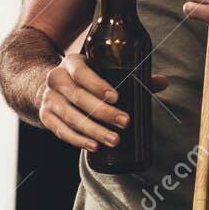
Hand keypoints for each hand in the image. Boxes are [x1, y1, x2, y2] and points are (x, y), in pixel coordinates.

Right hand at [37, 52, 167, 152]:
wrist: (49, 86)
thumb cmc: (85, 78)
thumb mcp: (101, 70)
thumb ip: (131, 76)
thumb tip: (162, 82)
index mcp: (72, 63)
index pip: (81, 73)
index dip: (98, 85)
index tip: (117, 97)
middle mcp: (56, 79)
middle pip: (78, 97)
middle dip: (103, 112)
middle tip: (124, 122)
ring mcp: (49, 99)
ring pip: (70, 117)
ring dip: (93, 130)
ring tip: (113, 139)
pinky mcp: (46, 117)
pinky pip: (61, 131)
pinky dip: (78, 140)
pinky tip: (94, 146)